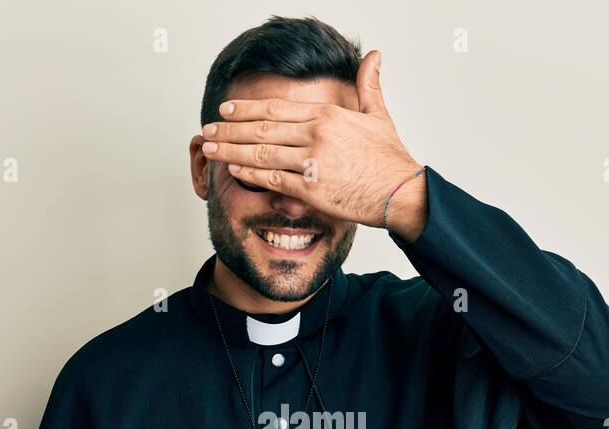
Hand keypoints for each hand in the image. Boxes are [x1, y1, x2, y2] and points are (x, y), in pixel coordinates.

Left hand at [200, 50, 425, 234]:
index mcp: (327, 115)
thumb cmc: (390, 158)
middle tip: (206, 130)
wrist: (401, 192)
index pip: (276, 108)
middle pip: (261, 130)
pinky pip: (272, 180)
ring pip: (260, 154)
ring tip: (209, 149)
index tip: (226, 110)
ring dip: (230, 151)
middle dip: (228, 130)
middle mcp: (316, 134)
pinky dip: (250, 175)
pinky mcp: (311, 189)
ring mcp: (311, 162)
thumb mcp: (378, 114)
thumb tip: (374, 56)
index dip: (247, 109)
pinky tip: (233, 171)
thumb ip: (369, 85)